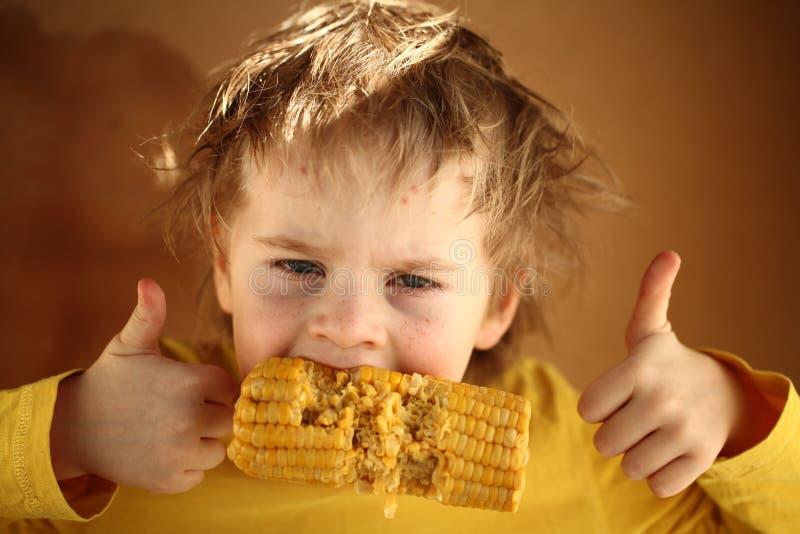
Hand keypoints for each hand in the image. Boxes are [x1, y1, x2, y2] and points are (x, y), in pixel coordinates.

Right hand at [50, 278, 238, 493]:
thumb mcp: (129, 344)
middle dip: (208, 415)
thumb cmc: (109, 381)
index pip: (229, 389)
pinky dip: (186, 467)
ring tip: (171, 431)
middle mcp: (190, 420)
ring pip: (217, 449)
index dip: (210, 389)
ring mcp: (180, 453)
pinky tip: (163, 452)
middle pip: (226, 420)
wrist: (73, 427)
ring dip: (200, 442)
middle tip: (177, 411)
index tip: (187, 389)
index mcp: (191, 383)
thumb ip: (149, 314)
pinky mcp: (170, 480)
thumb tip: (148, 282)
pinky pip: (199, 474)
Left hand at [577, 251, 755, 497]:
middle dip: (614, 433)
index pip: (588, 408)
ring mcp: (684, 432)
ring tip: (652, 433)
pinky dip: (659, 474)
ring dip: (636, 454)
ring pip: (629, 466)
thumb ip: (648, 294)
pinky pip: (657, 485)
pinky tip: (669, 452)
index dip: (597, 406)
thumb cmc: (667, 364)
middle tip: (635, 416)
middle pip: (604, 443)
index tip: (616, 394)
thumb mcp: (650, 329)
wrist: (723, 395)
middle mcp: (662, 400)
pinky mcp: (700, 460)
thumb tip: (669, 253)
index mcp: (640, 369)